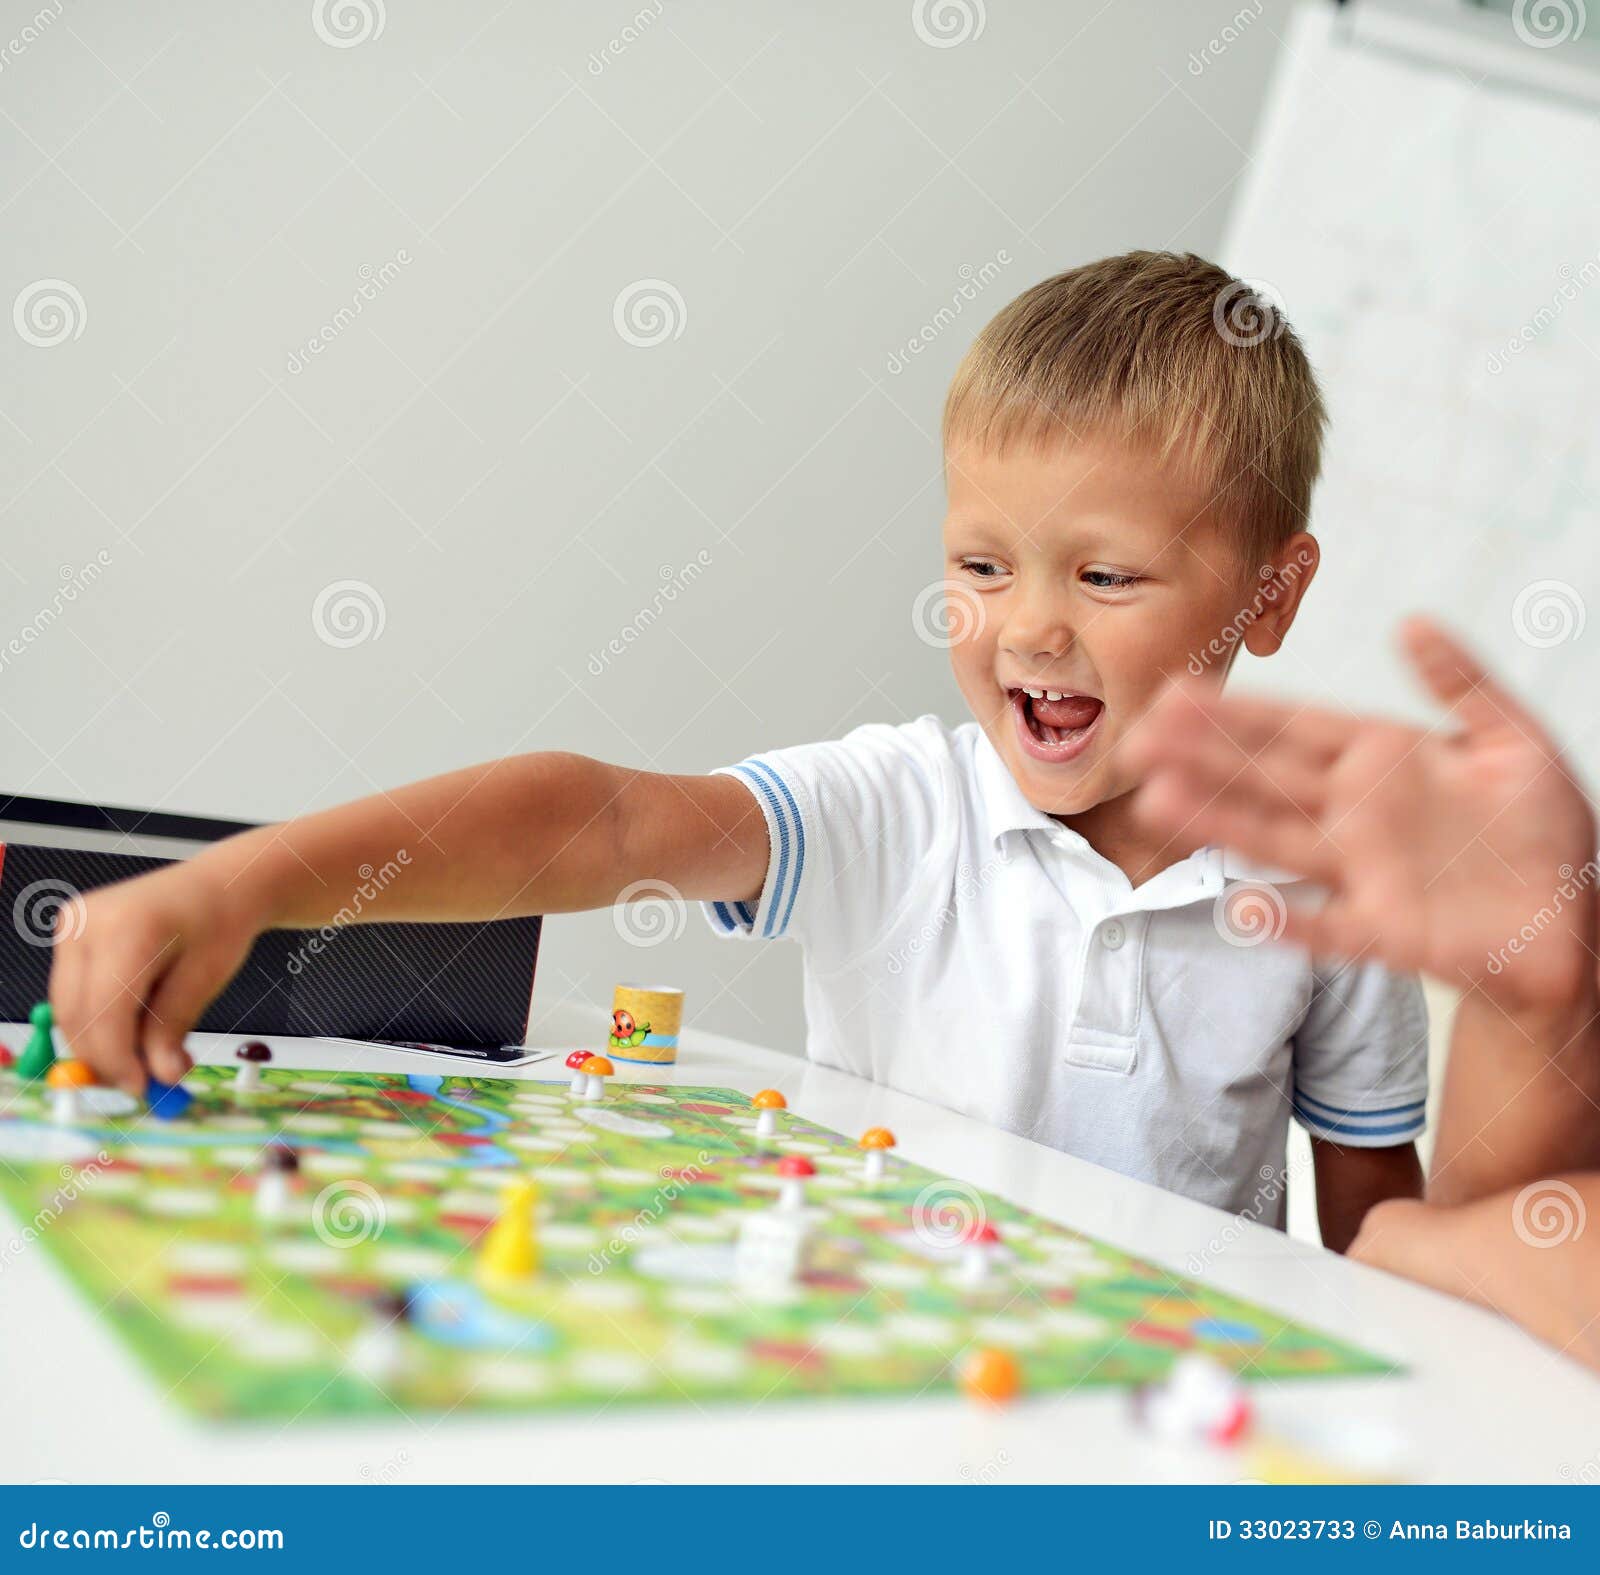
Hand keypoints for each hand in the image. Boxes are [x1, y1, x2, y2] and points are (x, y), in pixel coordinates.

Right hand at [49, 858, 263, 1094]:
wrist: (216, 885)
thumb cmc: (219, 923)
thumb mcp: (207, 978)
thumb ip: (174, 1027)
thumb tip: (159, 1077)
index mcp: (130, 928)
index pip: (106, 1011)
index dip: (118, 1058)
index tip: (141, 1087)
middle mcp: (88, 923)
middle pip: (78, 1014)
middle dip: (106, 1057)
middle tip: (143, 1081)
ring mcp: (72, 925)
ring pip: (68, 1009)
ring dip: (100, 1042)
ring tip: (146, 1052)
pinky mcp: (68, 934)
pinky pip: (73, 993)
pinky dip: (97, 1019)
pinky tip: (134, 1023)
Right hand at [1122, 618, 1597, 1012]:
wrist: (1578, 918)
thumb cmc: (1544, 830)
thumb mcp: (1514, 740)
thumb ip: (1463, 682)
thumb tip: (1411, 622)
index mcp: (1381, 758)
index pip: (1293, 726)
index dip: (1235, 712)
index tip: (1174, 693)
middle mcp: (1357, 812)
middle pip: (1265, 778)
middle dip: (1200, 760)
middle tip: (1135, 742)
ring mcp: (1365, 872)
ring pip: (1277, 842)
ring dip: (1221, 825)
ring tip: (1159, 805)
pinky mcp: (1389, 932)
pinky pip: (1330, 928)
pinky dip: (1289, 923)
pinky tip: (1242, 910)